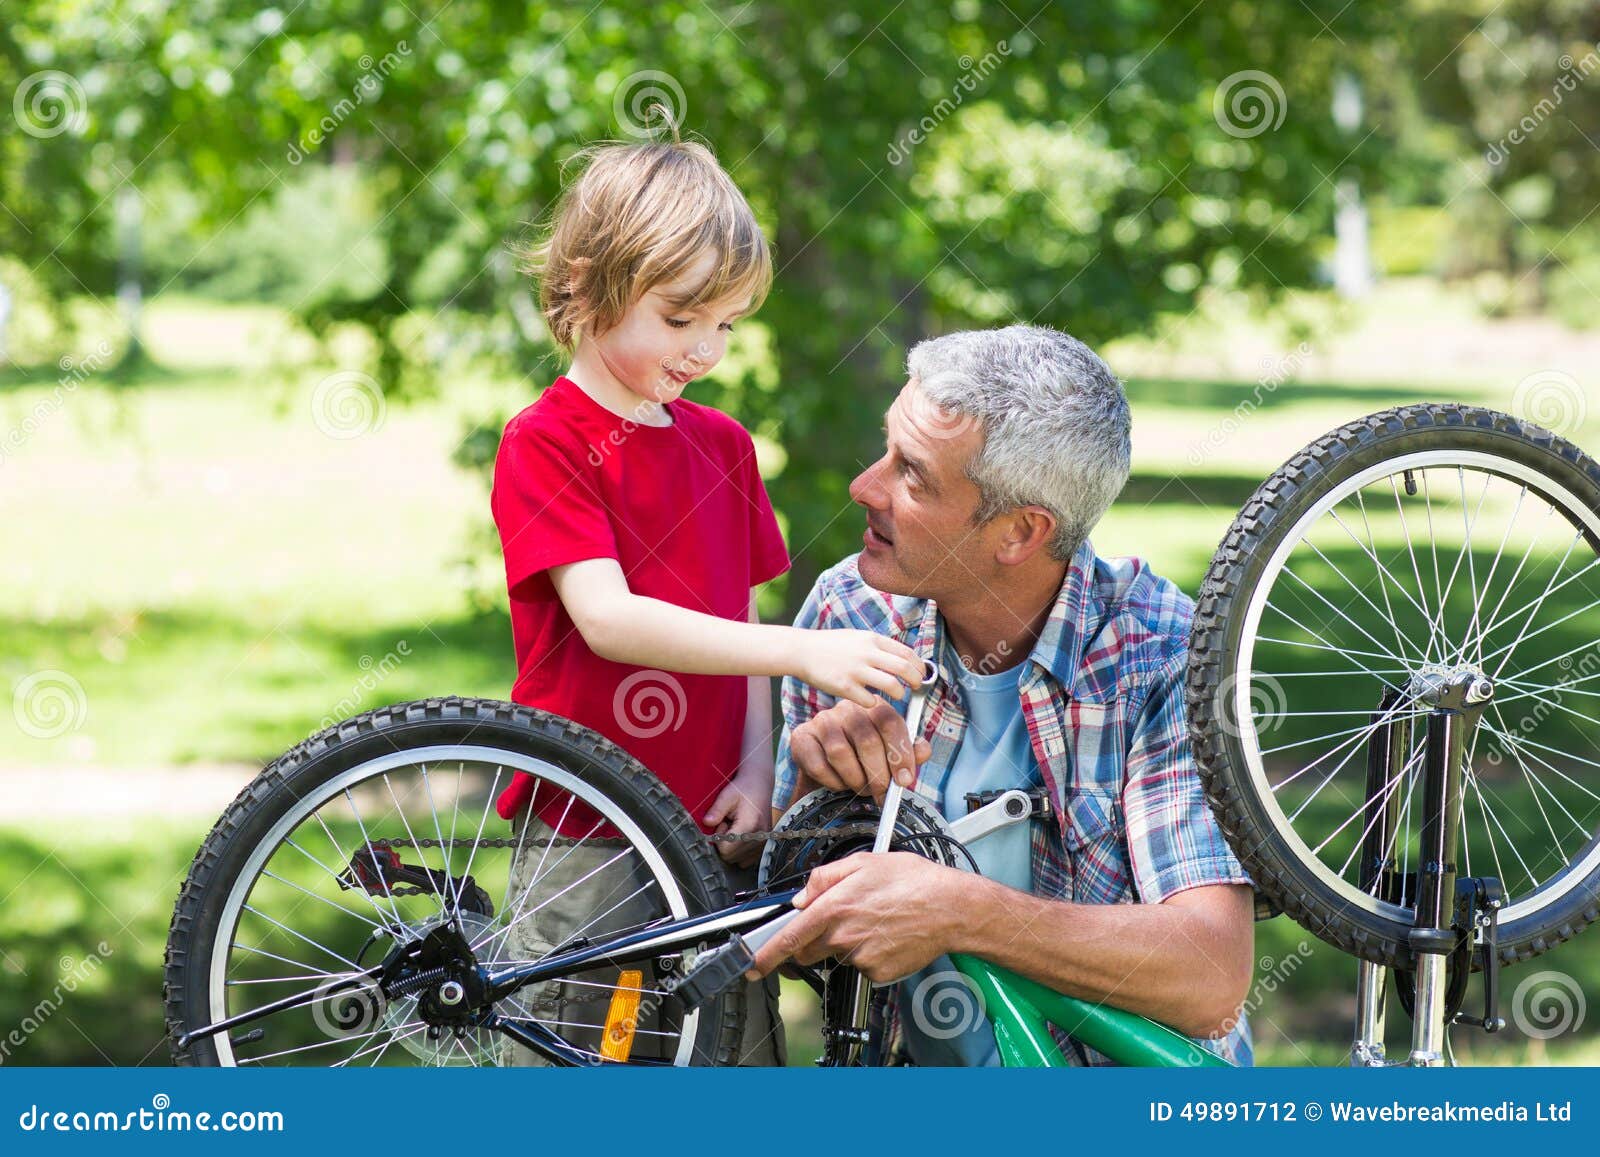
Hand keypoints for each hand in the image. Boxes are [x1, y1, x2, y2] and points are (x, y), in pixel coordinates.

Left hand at [703, 767, 770, 867]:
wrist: (760, 785)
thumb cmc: (744, 789)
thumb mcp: (726, 795)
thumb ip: (716, 810)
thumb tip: (706, 823)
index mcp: (750, 825)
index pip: (726, 849)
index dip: (719, 838)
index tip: (721, 824)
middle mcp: (759, 837)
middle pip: (730, 856)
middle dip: (724, 843)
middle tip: (727, 824)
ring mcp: (763, 842)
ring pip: (738, 860)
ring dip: (732, 847)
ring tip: (735, 828)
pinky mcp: (764, 845)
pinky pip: (746, 860)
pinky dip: (740, 850)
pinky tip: (740, 834)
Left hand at [746, 852, 970, 981]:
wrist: (950, 907)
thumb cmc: (913, 881)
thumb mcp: (864, 862)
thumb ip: (825, 877)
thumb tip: (802, 895)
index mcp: (834, 907)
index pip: (789, 938)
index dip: (765, 955)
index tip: (752, 964)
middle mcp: (843, 936)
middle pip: (808, 950)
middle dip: (812, 940)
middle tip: (840, 920)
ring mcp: (860, 958)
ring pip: (837, 957)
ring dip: (845, 944)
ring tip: (874, 921)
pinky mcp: (877, 973)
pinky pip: (861, 967)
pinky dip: (868, 954)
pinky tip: (886, 935)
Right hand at [788, 697, 931, 803]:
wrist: (824, 766)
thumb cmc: (862, 758)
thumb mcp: (889, 754)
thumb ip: (908, 752)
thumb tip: (923, 750)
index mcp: (874, 707)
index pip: (890, 722)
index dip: (900, 753)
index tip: (904, 780)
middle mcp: (847, 709)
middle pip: (867, 740)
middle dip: (878, 775)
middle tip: (881, 793)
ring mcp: (822, 721)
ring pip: (840, 753)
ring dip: (854, 779)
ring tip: (859, 786)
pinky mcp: (802, 738)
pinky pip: (819, 765)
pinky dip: (833, 782)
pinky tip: (839, 783)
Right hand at [795, 629, 922, 709]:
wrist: (802, 650)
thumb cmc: (831, 646)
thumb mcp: (857, 637)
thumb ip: (878, 647)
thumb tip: (902, 660)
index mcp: (872, 639)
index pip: (906, 652)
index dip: (919, 666)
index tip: (921, 674)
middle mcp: (866, 653)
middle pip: (904, 668)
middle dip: (916, 680)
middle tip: (916, 687)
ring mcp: (855, 670)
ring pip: (892, 685)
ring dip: (900, 693)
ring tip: (897, 695)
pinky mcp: (844, 687)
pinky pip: (870, 700)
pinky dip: (874, 702)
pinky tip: (869, 700)